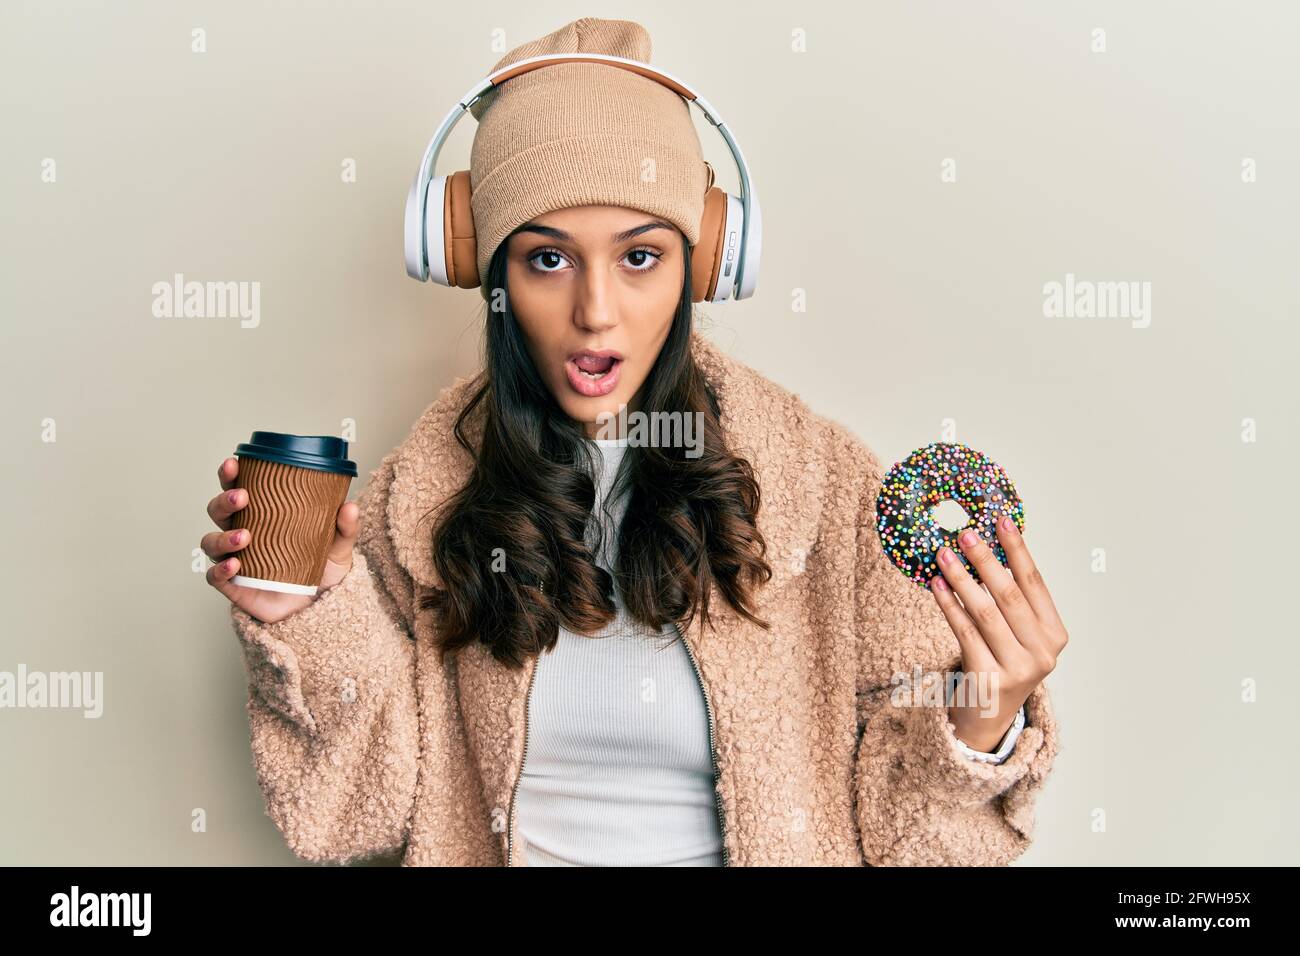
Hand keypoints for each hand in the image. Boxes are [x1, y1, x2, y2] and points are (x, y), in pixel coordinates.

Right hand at [202, 456, 359, 623]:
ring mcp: (235, 559)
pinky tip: (234, 566)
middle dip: (224, 500)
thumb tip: (350, 506)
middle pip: (218, 510)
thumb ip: (345, 527)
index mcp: (262, 515)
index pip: (238, 488)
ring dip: (223, 536)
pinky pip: (214, 575)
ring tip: (244, 537)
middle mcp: (242, 533)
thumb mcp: (338, 545)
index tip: (234, 462)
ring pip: (211, 541)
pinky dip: (220, 569)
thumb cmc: (321, 569)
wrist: (320, 607)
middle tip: (242, 497)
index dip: (230, 475)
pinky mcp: (233, 585)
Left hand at [929, 515, 1068, 752]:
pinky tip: (936, 585)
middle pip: (1010, 595)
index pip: (1035, 583)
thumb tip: (987, 546)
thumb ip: (1010, 599)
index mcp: (1055, 634)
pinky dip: (949, 605)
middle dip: (986, 559)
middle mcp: (1043, 653)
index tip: (1001, 521)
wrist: (988, 719)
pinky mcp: (988, 681)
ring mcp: (1018, 669)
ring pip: (985, 612)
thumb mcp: (1016, 634)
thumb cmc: (1000, 664)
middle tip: (964, 533)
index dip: (1019, 550)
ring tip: (943, 555)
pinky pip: (964, 633)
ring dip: (962, 579)